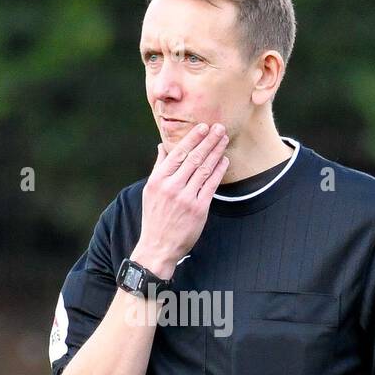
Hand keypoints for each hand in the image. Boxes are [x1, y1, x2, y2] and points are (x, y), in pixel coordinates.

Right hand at [133, 122, 229, 278]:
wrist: (158, 247)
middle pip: (194, 158)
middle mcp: (172, 187)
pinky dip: (219, 171)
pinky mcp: (199, 209)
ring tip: (224, 140)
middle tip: (220, 128)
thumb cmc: (154, 218)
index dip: (193, 138)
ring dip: (216, 152)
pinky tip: (224, 161)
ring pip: (205, 169)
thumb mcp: (150, 191)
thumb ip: (158, 167)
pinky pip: (211, 185)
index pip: (178, 153)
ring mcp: (186, 198)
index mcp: (158, 180)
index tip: (203, 127)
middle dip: (209, 141)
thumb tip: (162, 146)